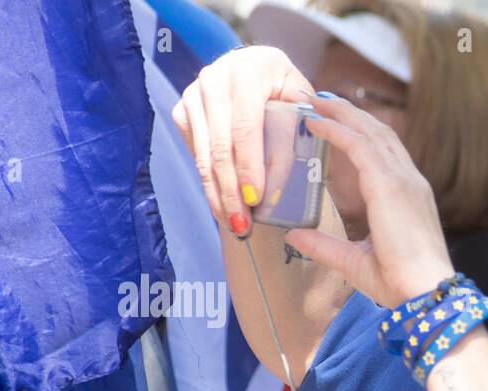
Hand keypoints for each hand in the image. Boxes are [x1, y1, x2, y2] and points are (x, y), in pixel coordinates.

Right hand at [172, 46, 314, 234]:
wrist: (254, 68)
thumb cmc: (284, 88)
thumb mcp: (300, 96)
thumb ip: (304, 121)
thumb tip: (305, 159)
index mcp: (248, 72)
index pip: (246, 127)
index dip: (249, 166)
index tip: (256, 199)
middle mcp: (214, 80)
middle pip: (220, 146)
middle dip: (231, 190)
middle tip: (244, 225)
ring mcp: (194, 95)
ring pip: (204, 155)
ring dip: (218, 194)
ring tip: (234, 224)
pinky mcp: (183, 112)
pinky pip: (195, 154)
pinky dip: (209, 183)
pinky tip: (222, 206)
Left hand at [281, 95, 454, 308]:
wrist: (424, 294)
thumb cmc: (399, 283)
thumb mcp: (353, 260)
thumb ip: (324, 245)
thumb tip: (293, 235)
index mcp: (408, 196)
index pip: (385, 152)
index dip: (360, 132)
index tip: (335, 120)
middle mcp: (410, 182)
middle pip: (379, 133)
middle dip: (350, 112)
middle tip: (321, 99)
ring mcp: (403, 181)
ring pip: (370, 132)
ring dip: (342, 113)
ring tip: (315, 101)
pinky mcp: (391, 187)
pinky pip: (360, 147)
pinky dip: (337, 130)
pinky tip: (316, 123)